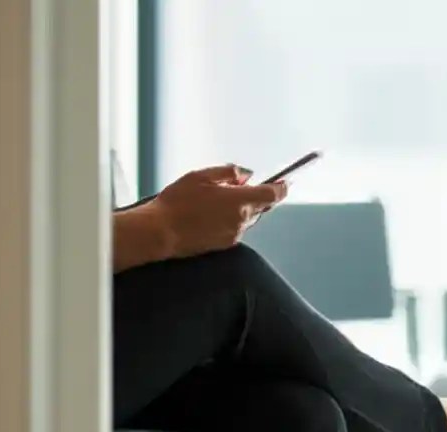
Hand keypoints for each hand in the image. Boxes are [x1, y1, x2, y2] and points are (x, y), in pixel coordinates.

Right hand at [144, 164, 287, 258]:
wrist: (160, 232)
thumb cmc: (177, 202)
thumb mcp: (201, 176)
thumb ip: (229, 172)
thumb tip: (246, 175)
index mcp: (239, 201)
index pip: (273, 194)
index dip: (282, 187)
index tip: (286, 181)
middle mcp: (242, 219)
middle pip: (262, 206)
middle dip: (255, 195)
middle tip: (236, 186)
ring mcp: (235, 234)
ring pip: (248, 217)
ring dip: (241, 208)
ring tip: (215, 201)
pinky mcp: (226, 244)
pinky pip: (237, 228)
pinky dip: (231, 219)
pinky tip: (210, 215)